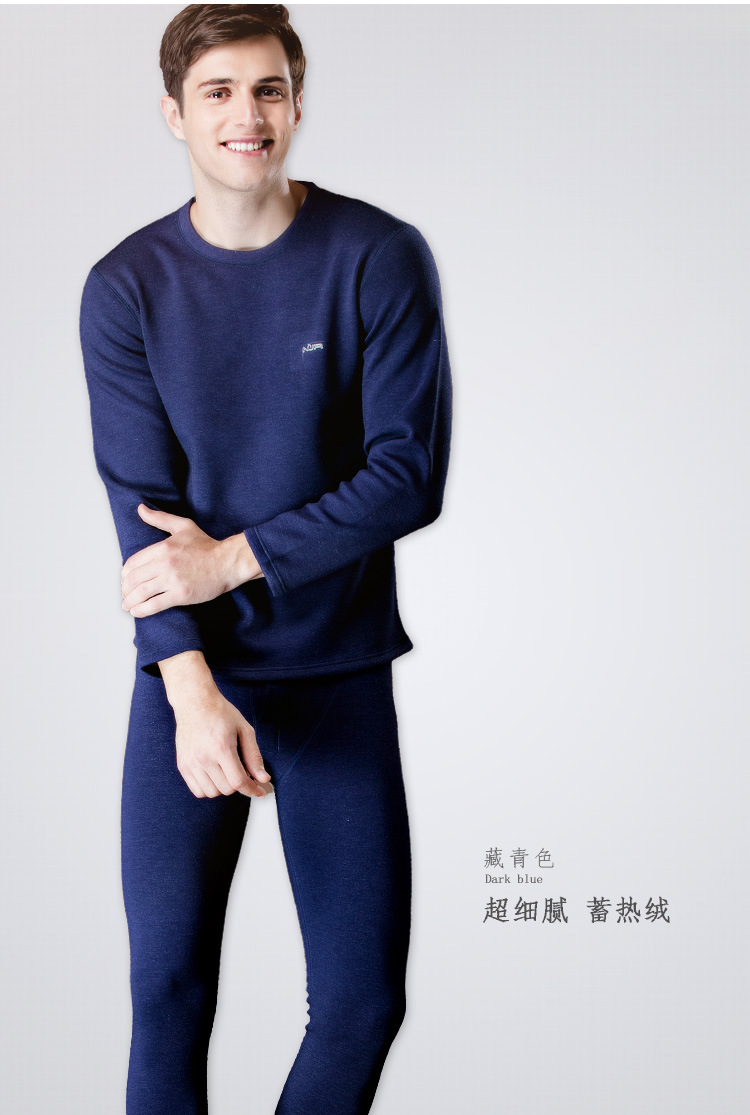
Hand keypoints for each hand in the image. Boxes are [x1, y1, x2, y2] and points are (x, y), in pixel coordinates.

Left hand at [121, 504, 262, 616]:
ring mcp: (173, 580)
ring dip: (130, 601)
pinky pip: (155, 605)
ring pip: (141, 593)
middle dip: (125, 589)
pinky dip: (142, 610)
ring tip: (128, 605)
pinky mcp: (181, 595)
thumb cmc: (207, 546)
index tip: (125, 580)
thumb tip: (140, 508)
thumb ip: (159, 518)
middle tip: (125, 594)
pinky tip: (137, 611)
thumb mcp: (183, 526)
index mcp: (163, 547)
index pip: (132, 563)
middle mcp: (165, 563)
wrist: (227, 562)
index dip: (124, 574)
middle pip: (133, 579)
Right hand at [175, 688, 272, 799]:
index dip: (252, 789)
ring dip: (223, 787)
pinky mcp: (182, 766)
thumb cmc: (220, 713)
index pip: (238, 782)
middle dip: (239, 785)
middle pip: (226, 789)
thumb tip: (263, 778)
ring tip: (227, 772)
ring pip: (212, 793)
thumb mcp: (244, 730)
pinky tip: (215, 775)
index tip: (259, 790)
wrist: (195, 703)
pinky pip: (197, 791)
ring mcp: (191, 763)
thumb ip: (254, 756)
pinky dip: (209, 788)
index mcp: (221, 748)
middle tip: (243, 772)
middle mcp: (204, 758)